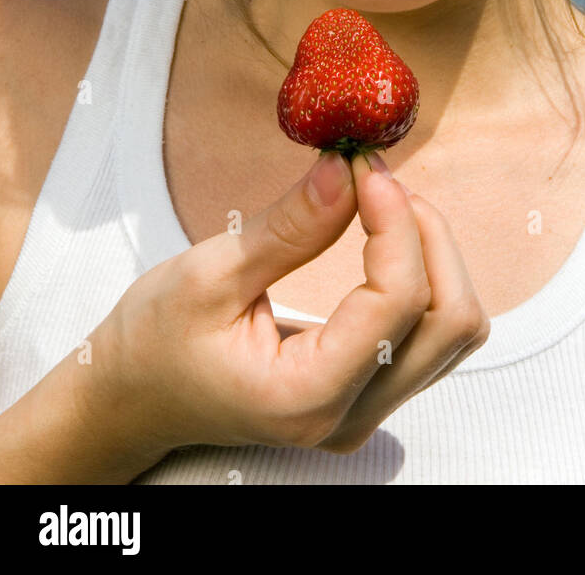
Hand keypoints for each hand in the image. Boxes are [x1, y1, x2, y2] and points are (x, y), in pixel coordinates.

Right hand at [99, 150, 489, 458]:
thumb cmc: (154, 342)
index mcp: (305, 397)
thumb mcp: (209, 275)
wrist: (130, 399)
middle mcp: (348, 418)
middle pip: (450, 321)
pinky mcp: (367, 396)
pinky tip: (381, 236)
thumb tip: (347, 170)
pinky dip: (422, 275)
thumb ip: (288, 227)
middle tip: (374, 181)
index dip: (396, 223)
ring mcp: (364, 414)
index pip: (397, 304)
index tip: (365, 167)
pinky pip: (431, 334)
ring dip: (431, 254)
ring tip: (378, 204)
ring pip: (453, 329)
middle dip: (426, 235)